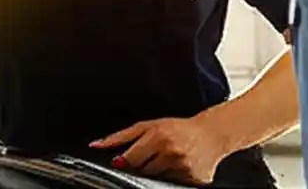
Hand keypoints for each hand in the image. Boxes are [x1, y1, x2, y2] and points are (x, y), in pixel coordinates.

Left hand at [89, 116, 230, 184]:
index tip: (125, 160)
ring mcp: (184, 168)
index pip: (131, 158)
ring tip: (167, 158)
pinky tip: (178, 166)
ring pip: (157, 179)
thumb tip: (96, 145)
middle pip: (143, 171)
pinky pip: (173, 184)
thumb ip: (120, 136)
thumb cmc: (178, 128)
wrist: (211, 134)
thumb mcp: (148, 125)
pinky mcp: (194, 180)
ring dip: (158, 171)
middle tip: (154, 155)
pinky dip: (172, 177)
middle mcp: (172, 152)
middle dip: (144, 165)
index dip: (126, 161)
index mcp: (159, 136)